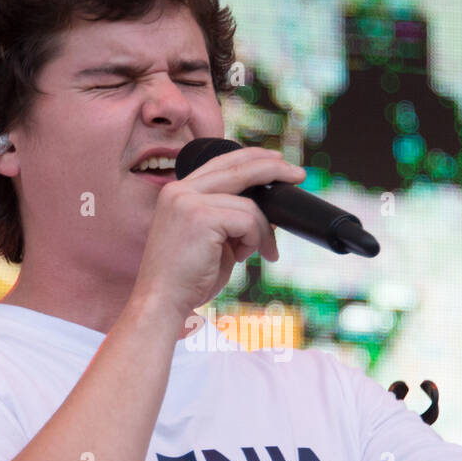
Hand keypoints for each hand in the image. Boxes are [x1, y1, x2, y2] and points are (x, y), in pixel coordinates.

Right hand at [131, 147, 302, 320]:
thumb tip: (270, 210)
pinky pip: (248, 221)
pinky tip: (243, 257)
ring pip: (249, 204)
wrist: (162, 301)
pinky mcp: (200, 217)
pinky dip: (255, 240)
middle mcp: (180, 190)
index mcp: (178, 192)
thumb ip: (233, 220)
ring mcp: (188, 201)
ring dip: (262, 231)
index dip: (252, 158)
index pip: (221, 163)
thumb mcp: (214, 241)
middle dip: (273, 168)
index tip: (277, 162)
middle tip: (299, 175)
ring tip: (261, 252)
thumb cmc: (187, 279)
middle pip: (237, 167)